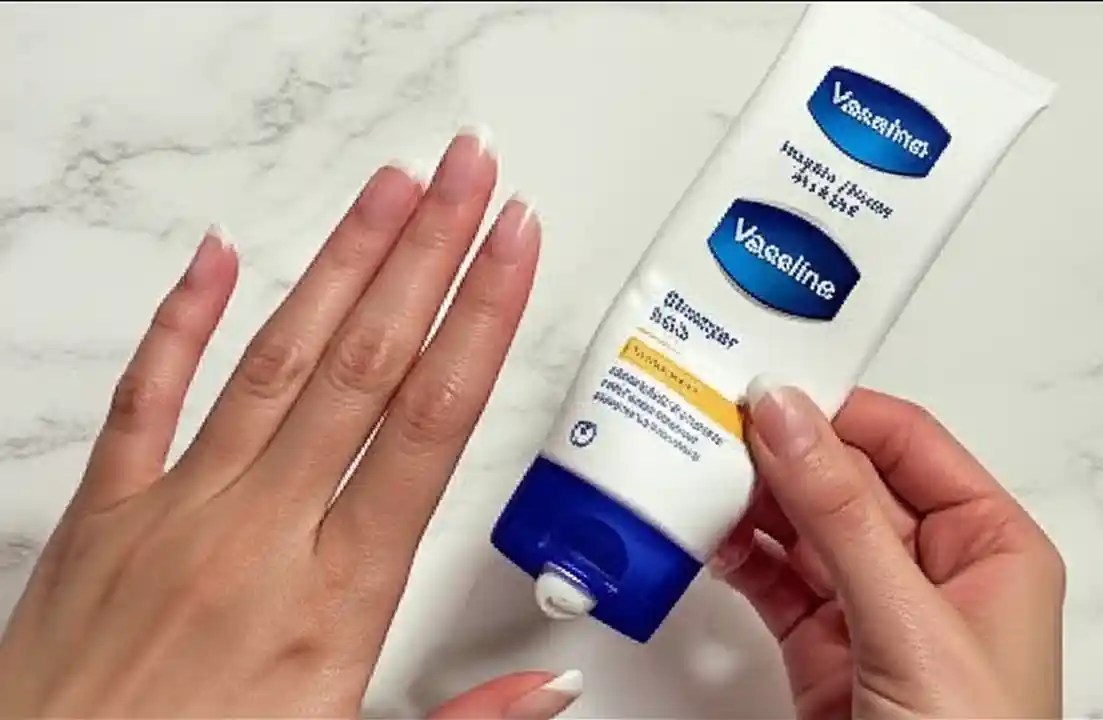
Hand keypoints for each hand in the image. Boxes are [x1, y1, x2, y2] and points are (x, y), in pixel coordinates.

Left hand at [0, 130, 582, 718]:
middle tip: (469, 172)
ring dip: (344, 264)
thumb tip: (553, 688)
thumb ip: (469, 719)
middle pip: (369, 362)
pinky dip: (184, 317)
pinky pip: (146, 394)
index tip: (515, 246)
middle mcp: (260, 533)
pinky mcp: (103, 514)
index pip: (433, 422)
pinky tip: (218, 254)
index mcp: (335, 597)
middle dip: (431, 251)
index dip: (483, 317)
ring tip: (392, 190)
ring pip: (277, 358)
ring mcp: (177, 510)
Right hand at [714, 384, 1064, 718]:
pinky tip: (701, 530)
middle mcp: (933, 569)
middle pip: (846, 479)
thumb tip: (788, 418)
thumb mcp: (911, 624)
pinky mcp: (824, 651)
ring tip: (690, 464)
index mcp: (989, 544)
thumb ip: (843, 518)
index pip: (906, 442)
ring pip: (802, 528)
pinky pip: (773, 582)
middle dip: (779, 451)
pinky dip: (735, 555)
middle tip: (708, 418)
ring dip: (747, 499)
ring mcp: (873, 610)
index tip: (765, 386)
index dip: (836, 409)